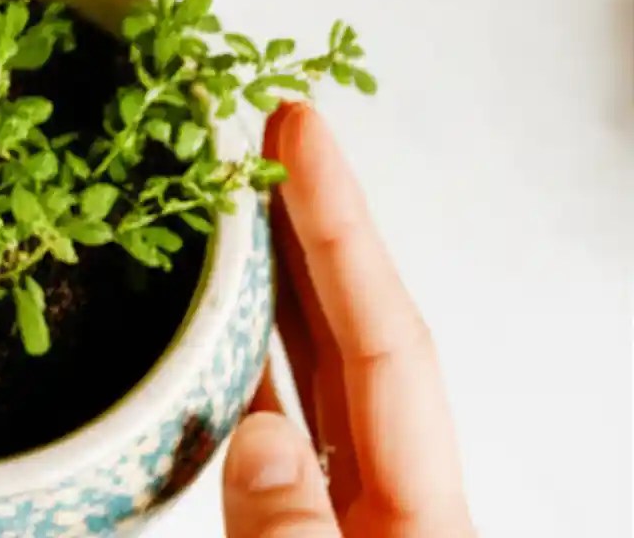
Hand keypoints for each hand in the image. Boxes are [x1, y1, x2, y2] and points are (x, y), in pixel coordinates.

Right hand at [223, 103, 474, 536]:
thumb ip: (298, 535)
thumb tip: (257, 434)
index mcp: (422, 515)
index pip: (384, 335)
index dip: (340, 224)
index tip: (302, 135)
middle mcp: (390, 496)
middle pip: (354, 331)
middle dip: (310, 226)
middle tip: (270, 137)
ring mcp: (348, 514)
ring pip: (311, 372)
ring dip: (274, 284)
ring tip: (233, 203)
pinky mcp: (306, 534)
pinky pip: (274, 428)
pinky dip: (244, 366)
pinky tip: (213, 326)